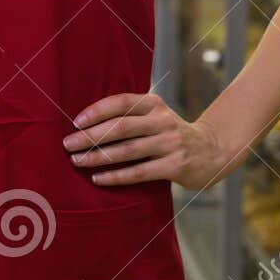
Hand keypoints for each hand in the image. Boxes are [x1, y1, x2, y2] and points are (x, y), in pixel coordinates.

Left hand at [62, 93, 232, 190]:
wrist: (212, 151)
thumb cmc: (171, 133)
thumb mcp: (156, 116)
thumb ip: (131, 114)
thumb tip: (86, 121)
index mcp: (154, 104)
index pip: (120, 102)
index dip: (96, 111)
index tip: (75, 123)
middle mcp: (162, 120)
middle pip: (120, 127)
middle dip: (90, 136)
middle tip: (68, 144)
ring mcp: (170, 143)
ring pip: (127, 150)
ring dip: (98, 157)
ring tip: (77, 161)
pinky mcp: (175, 165)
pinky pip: (139, 172)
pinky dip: (115, 176)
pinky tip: (98, 178)